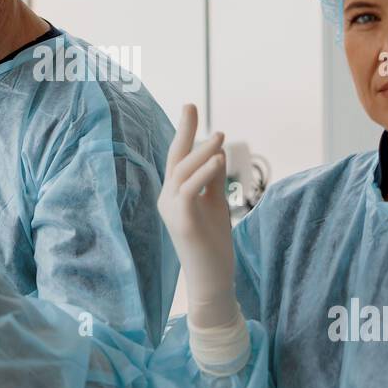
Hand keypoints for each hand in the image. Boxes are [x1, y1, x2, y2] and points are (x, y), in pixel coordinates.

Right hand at [158, 104, 236, 329]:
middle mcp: (168, 200)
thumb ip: (213, 180)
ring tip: (220, 136)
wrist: (212, 282)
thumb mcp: (215, 204)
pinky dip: (203, 174)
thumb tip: (217, 152)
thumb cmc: (213, 245)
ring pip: (182, 172)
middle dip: (183, 131)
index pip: (179, 158)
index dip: (184, 132)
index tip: (189, 106)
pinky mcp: (182, 223)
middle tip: (191, 105)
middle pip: (174, 158)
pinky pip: (188, 192)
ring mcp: (172, 211)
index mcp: (174, 195)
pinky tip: (218, 161)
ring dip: (202, 152)